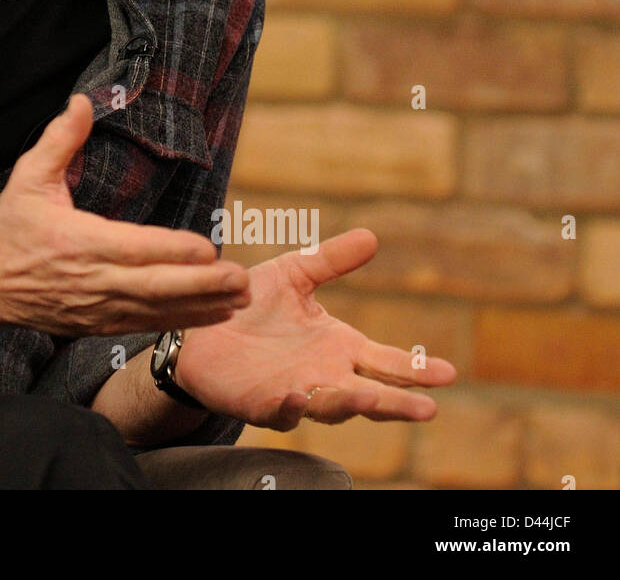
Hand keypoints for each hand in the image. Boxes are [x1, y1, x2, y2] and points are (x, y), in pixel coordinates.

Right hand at [0, 94, 250, 336]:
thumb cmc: (13, 225)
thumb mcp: (30, 176)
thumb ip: (61, 139)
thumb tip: (82, 100)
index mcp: (78, 240)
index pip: (134, 248)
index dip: (173, 250)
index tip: (208, 248)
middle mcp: (91, 279)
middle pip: (154, 287)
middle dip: (201, 286)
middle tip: (241, 279)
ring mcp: (96, 307)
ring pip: (156, 311)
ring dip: (202, 307)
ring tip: (241, 299)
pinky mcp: (98, 325)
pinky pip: (146, 325)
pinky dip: (182, 322)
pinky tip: (215, 314)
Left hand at [173, 228, 456, 429]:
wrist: (200, 326)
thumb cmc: (252, 305)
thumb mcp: (293, 274)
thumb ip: (330, 260)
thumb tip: (372, 235)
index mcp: (338, 346)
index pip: (385, 361)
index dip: (415, 368)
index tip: (449, 373)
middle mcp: (323, 376)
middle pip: (369, 395)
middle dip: (398, 403)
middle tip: (428, 408)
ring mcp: (294, 393)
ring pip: (328, 408)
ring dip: (348, 405)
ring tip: (368, 400)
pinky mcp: (258, 404)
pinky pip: (278, 412)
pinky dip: (289, 409)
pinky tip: (296, 398)